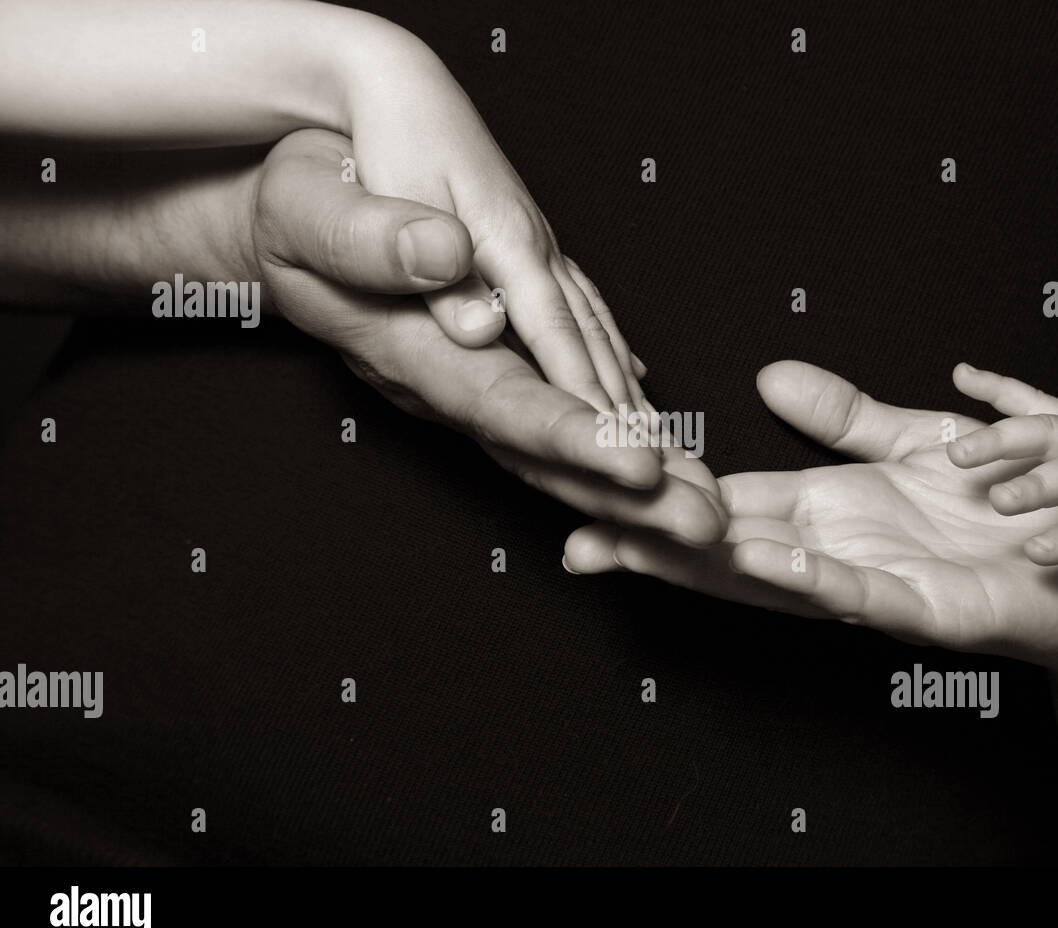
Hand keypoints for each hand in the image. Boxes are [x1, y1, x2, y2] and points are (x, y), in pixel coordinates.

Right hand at [250, 128, 723, 541]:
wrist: (282, 228)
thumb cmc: (291, 208)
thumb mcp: (310, 204)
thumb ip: (369, 238)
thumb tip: (445, 260)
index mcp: (407, 351)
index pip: (498, 402)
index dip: (570, 436)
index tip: (640, 464)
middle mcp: (445, 387)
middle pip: (540, 454)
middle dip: (623, 496)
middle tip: (706, 525)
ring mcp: (468, 388)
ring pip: (554, 451)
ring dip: (629, 489)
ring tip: (707, 513)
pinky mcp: (486, 375)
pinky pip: (552, 424)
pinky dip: (608, 445)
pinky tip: (661, 463)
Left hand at [341, 23, 649, 416]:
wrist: (404, 83)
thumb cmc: (391, 138)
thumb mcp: (391, 197)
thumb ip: (426, 265)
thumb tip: (479, 329)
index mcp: (508, 242)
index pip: (557, 337)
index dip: (587, 400)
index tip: (620, 454)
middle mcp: (538, 250)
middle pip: (593, 341)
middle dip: (631, 410)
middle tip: (669, 467)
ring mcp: (542, 249)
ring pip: (599, 329)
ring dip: (631, 389)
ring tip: (665, 441)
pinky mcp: (535, 247)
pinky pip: (588, 310)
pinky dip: (615, 350)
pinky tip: (635, 376)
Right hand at [566, 361, 1057, 683]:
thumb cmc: (1012, 506)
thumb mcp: (918, 443)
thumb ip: (844, 415)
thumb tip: (767, 376)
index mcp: (829, 512)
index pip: (724, 504)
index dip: (662, 498)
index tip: (595, 496)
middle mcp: (839, 552)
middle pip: (727, 548)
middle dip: (654, 547)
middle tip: (578, 543)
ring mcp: (876, 585)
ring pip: (776, 578)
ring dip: (708, 565)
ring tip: (641, 547)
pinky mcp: (927, 611)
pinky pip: (858, 591)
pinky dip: (806, 575)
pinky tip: (757, 557)